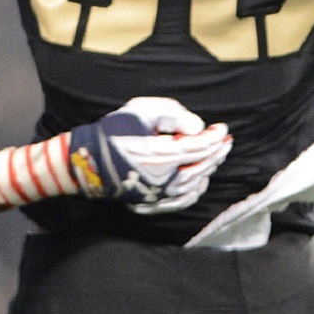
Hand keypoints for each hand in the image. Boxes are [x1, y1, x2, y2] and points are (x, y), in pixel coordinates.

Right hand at [68, 97, 231, 213]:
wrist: (87, 161)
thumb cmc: (113, 131)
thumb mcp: (140, 111)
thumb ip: (172, 114)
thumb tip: (198, 127)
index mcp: (161, 155)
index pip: (200, 147)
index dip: (215, 137)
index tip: (222, 128)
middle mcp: (163, 179)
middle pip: (201, 165)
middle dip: (217, 151)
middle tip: (226, 140)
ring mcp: (159, 194)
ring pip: (195, 182)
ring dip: (209, 167)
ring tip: (216, 154)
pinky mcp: (153, 202)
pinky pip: (184, 199)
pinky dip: (197, 188)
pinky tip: (201, 178)